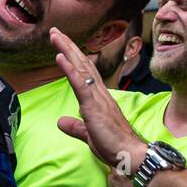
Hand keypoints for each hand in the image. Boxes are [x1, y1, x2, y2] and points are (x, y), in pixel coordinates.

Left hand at [49, 27, 147, 172]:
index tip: (63, 45)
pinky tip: (60, 57)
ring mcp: (98, 98)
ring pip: (81, 68)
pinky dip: (69, 69)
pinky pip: (80, 84)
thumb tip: (61, 122)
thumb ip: (75, 127)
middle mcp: (100, 93)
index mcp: (99, 99)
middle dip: (68, 47)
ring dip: (67, 50)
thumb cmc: (115, 146)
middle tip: (55, 31)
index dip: (74, 58)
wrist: (131, 155)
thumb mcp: (89, 134)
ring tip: (55, 36)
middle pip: (82, 64)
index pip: (85, 73)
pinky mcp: (94, 106)